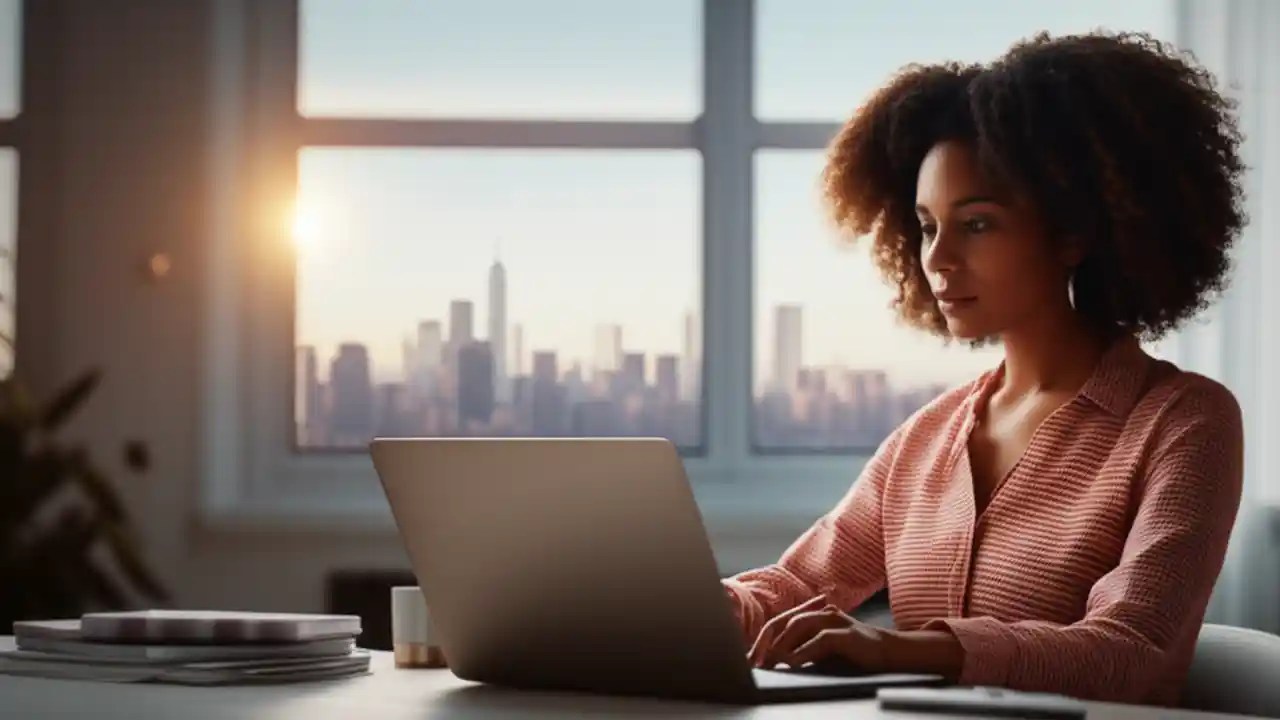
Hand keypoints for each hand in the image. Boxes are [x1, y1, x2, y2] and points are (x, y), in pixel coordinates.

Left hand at [748, 597, 889, 671]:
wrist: (889, 653)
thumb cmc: (854, 654)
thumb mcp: (822, 651)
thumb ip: (801, 650)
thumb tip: (774, 661)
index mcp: (813, 616)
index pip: (781, 622)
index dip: (764, 639)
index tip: (753, 659)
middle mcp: (821, 613)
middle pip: (785, 621)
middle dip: (768, 641)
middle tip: (757, 661)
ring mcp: (834, 620)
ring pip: (799, 625)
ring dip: (783, 645)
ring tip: (772, 661)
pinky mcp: (847, 633)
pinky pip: (821, 639)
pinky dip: (804, 651)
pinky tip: (794, 663)